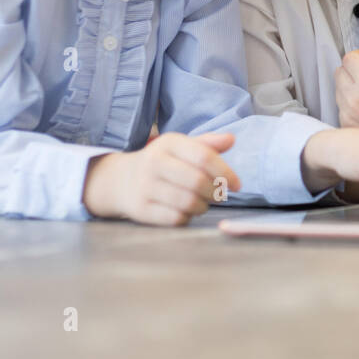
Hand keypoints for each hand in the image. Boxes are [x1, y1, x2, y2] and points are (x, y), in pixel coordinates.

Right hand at [82, 131, 241, 225]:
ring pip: (188, 203)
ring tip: (204, 202)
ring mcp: (145, 186)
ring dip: (204, 206)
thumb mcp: (182, 147)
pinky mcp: (140, 209)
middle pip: (198, 182)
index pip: (204, 157)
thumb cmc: (164, 162)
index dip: (226, 172)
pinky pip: (176, 218)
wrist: (121, 180)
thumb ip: (207, 144)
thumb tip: (231, 139)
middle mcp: (154, 162)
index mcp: (169, 143)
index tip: (237, 185)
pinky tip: (187, 211)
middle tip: (220, 195)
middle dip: (216, 192)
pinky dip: (188, 217)